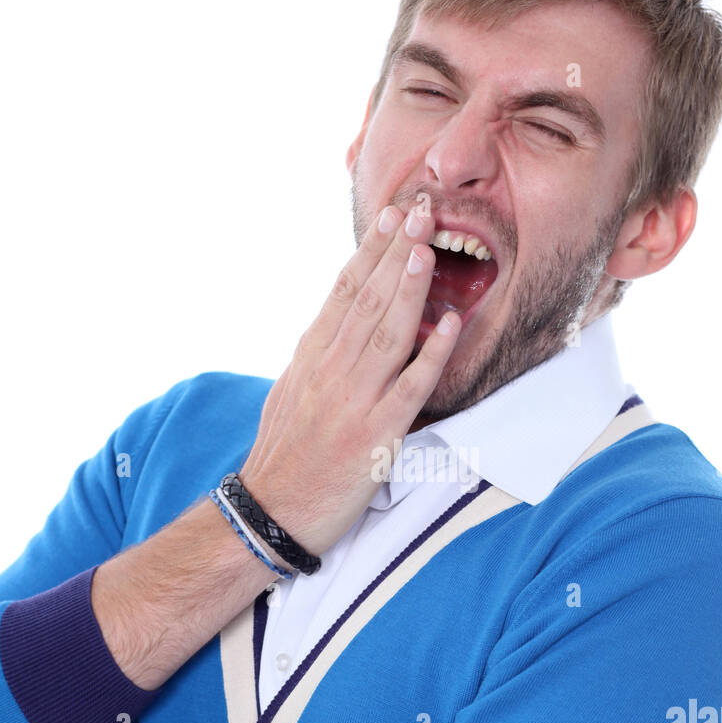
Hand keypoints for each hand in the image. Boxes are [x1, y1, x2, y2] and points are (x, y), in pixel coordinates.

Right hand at [239, 200, 460, 558]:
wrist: (271, 512)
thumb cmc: (284, 456)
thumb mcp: (290, 391)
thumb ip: (316, 356)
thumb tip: (335, 325)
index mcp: (311, 355)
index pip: (344, 290)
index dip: (370, 251)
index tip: (392, 218)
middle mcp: (330, 369)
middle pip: (367, 299)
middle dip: (395, 251)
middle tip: (421, 210)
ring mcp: (352, 400)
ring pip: (386, 332)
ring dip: (409, 288)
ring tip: (427, 248)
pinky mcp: (375, 435)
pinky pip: (411, 387)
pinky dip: (432, 353)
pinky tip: (450, 324)